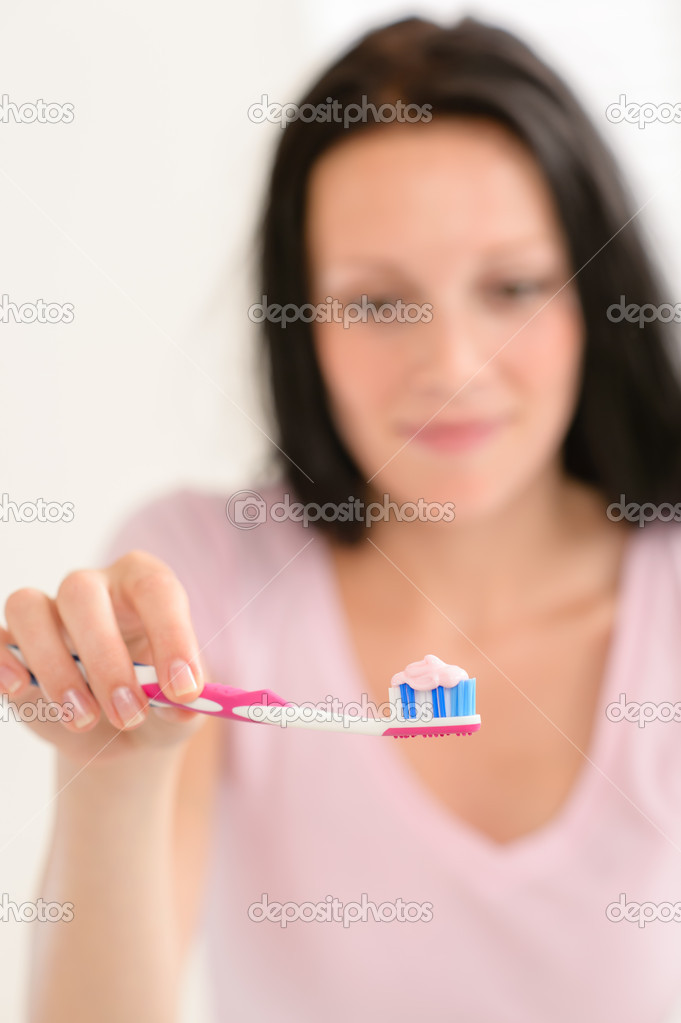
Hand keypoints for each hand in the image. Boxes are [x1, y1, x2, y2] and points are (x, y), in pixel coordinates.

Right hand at [1, 550, 211, 765]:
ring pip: (28, 608)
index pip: (156, 590)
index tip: (183, 690)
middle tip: (128, 713)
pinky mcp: (13, 645)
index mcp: (143, 584)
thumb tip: (181, 706)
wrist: (126, 728)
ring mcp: (48, 612)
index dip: (171, 636)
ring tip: (83, 718)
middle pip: (82, 594)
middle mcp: (94, 586)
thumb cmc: (160, 700)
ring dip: (53, 666)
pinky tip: (18, 688)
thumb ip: (184, 704)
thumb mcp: (183, 707)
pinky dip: (1, 661)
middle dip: (105, 659)